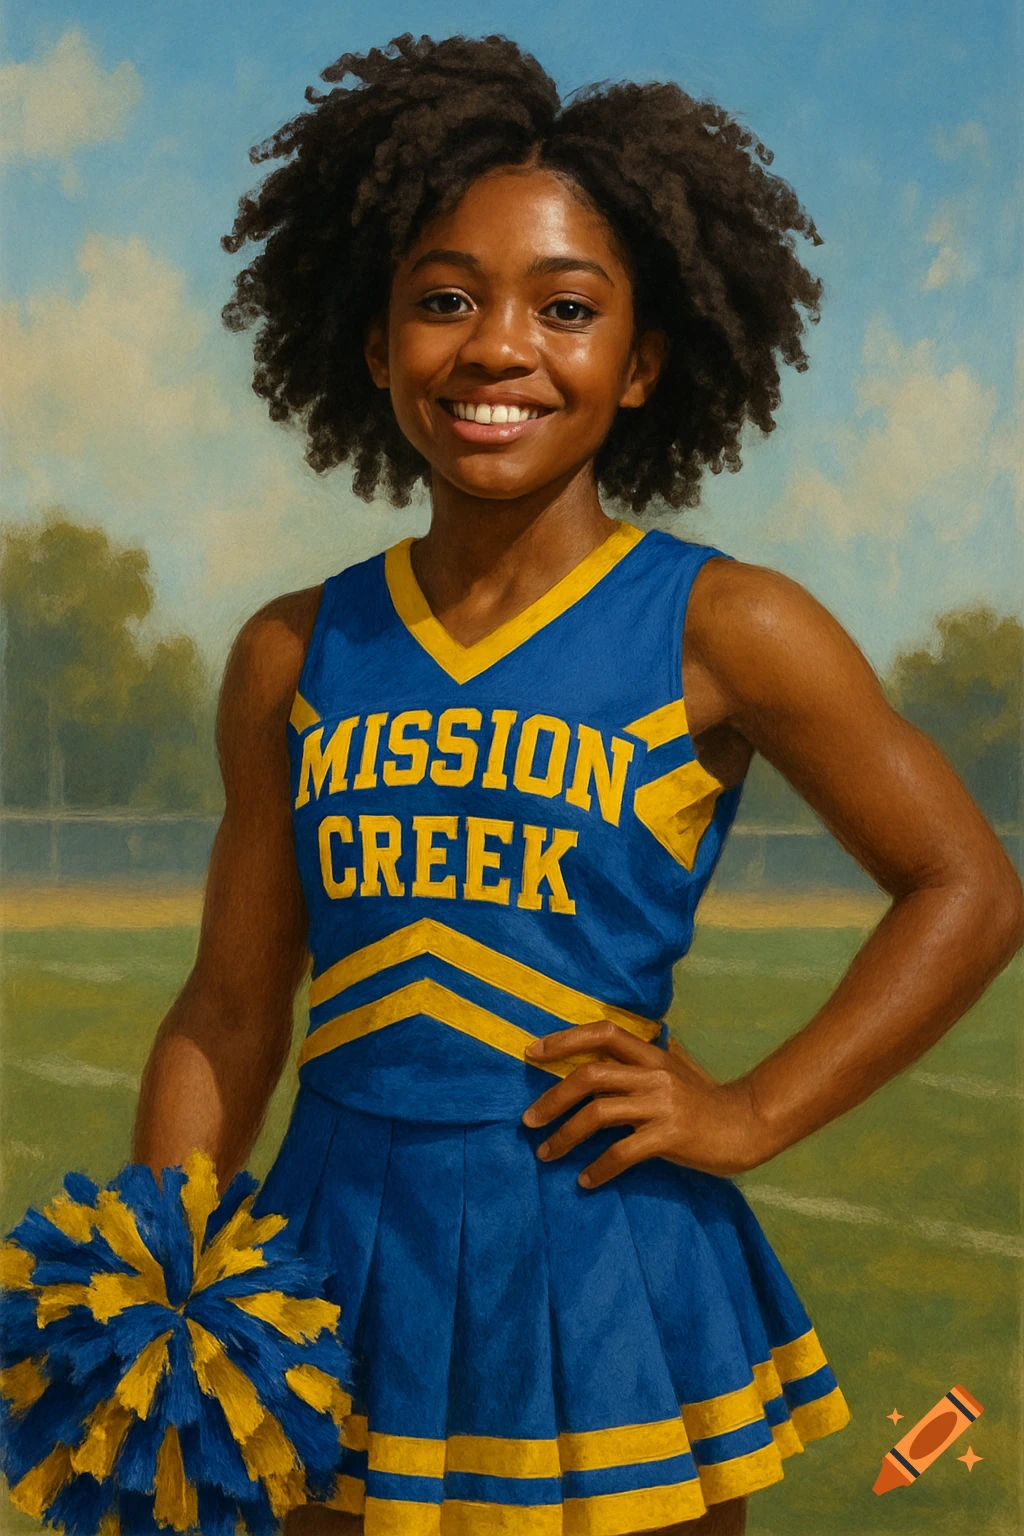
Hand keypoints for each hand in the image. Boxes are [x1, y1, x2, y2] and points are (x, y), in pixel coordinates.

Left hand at [521, 1023, 764, 1187]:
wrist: (748, 1125)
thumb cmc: (708, 1100)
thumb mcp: (677, 1070)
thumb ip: (646, 1060)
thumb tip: (616, 1052)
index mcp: (652, 1055)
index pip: (604, 1033)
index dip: (565, 1039)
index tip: (532, 1053)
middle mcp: (653, 1074)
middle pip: (590, 1075)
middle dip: (553, 1097)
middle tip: (528, 1120)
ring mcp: (662, 1104)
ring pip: (599, 1113)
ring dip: (565, 1136)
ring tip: (546, 1154)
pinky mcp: (669, 1136)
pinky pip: (622, 1152)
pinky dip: (598, 1168)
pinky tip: (585, 1180)